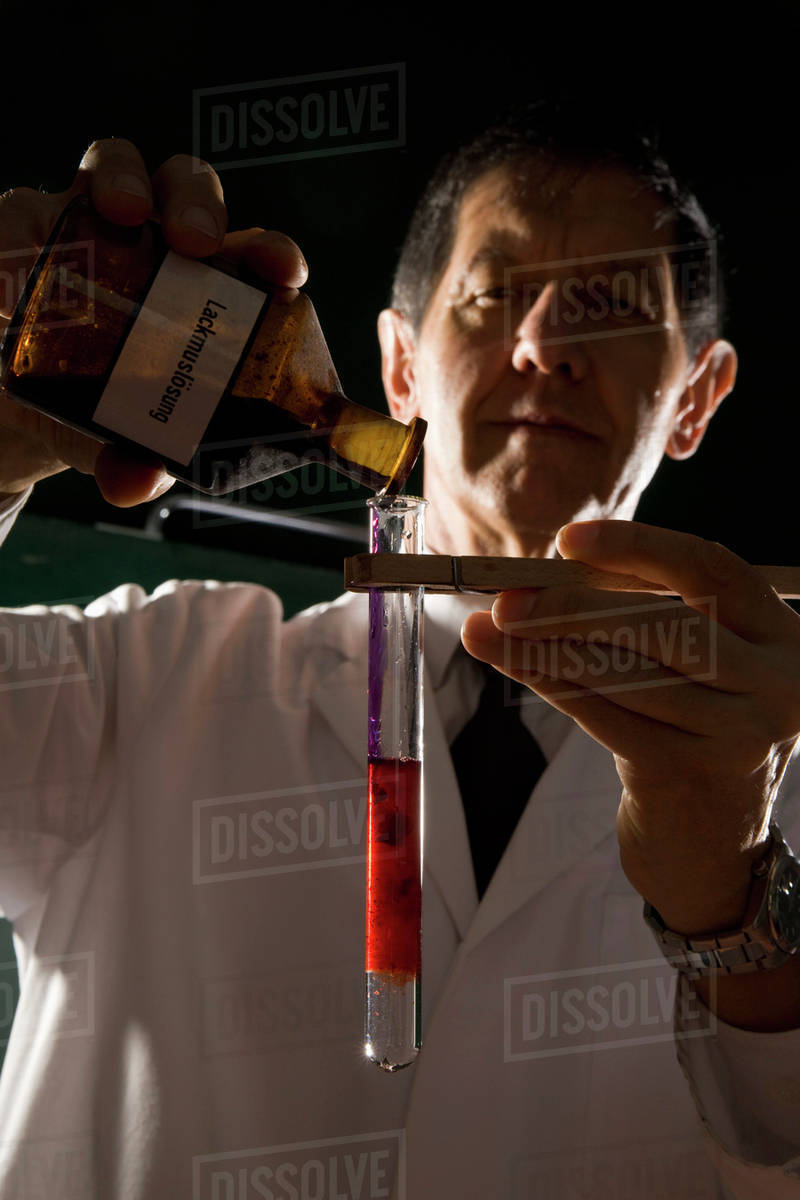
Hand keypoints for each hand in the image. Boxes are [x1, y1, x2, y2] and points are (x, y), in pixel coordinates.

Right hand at [0, 138, 306, 505]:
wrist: (23, 406)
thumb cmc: (102, 410)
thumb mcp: (125, 438)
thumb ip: (138, 462)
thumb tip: (134, 484)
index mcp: (208, 285)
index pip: (253, 251)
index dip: (274, 252)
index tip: (284, 274)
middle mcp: (155, 239)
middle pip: (189, 187)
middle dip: (198, 202)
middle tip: (193, 242)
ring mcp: (90, 222)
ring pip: (113, 166)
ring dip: (119, 179)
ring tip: (114, 213)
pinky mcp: (26, 224)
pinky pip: (19, 212)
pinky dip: (13, 237)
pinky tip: (8, 282)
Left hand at [462, 519, 799, 935]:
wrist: (714, 849)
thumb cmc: (692, 734)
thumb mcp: (696, 670)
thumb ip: (644, 618)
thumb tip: (542, 577)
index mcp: (782, 637)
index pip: (711, 570)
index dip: (638, 546)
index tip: (568, 539)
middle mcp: (777, 682)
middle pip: (664, 623)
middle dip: (571, 607)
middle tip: (506, 599)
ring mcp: (738, 732)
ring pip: (624, 672)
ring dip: (545, 648)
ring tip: (488, 630)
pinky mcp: (689, 773)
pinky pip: (603, 715)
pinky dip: (551, 685)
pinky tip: (514, 665)